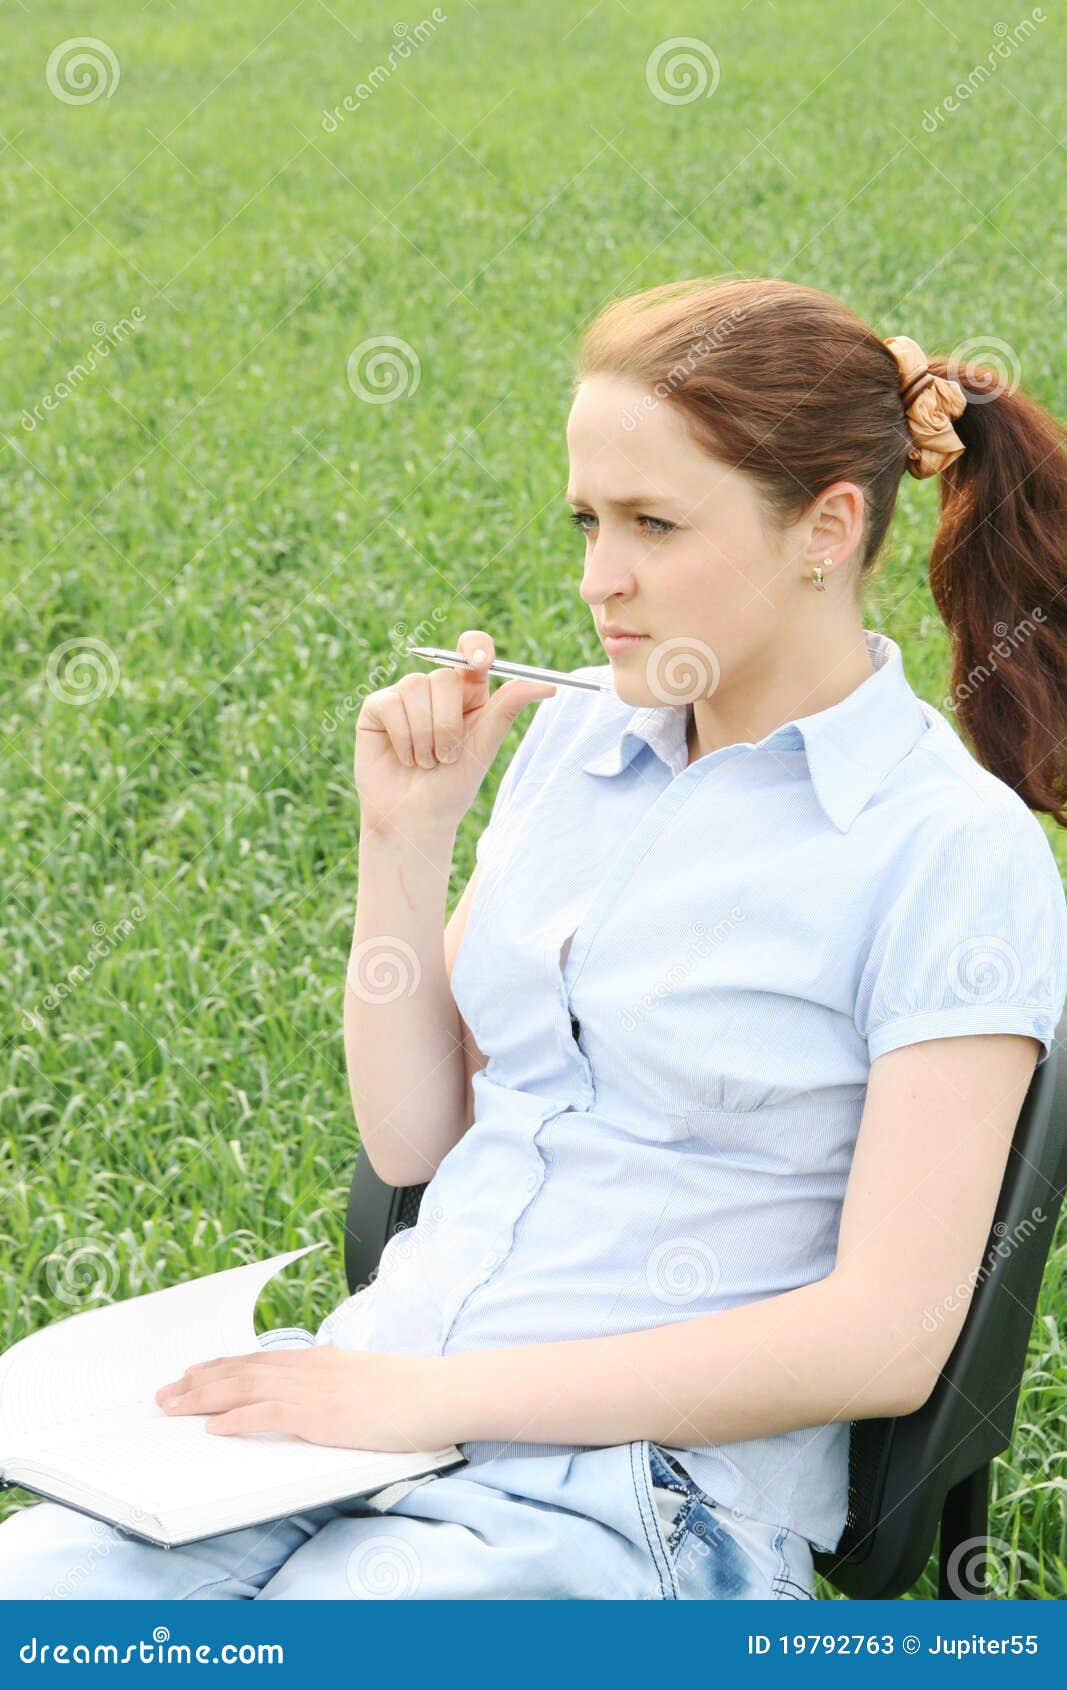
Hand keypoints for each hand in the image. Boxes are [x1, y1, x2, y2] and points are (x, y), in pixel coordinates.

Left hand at [154, 1347, 446, 1451]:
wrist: (438, 1392)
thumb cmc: (410, 1393)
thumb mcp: (363, 1382)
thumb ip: (333, 1386)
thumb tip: (313, 1399)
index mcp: (320, 1360)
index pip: (258, 1360)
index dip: (221, 1367)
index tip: (193, 1373)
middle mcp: (310, 1367)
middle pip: (242, 1370)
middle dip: (198, 1382)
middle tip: (165, 1393)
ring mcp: (314, 1389)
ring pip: (244, 1388)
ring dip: (203, 1398)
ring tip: (173, 1407)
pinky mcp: (321, 1413)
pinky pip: (268, 1414)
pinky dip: (236, 1419)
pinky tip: (213, 1428)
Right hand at [354, 627, 555, 838]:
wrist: (416, 818)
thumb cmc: (453, 785)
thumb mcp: (485, 745)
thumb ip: (509, 708)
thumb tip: (550, 685)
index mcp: (468, 692)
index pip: (472, 648)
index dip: (476, 648)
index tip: (481, 665)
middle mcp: (435, 688)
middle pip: (444, 678)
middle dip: (448, 725)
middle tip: (447, 756)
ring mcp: (404, 696)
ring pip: (415, 688)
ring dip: (424, 737)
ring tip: (425, 761)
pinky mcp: (377, 708)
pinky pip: (390, 704)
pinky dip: (402, 738)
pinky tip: (403, 756)